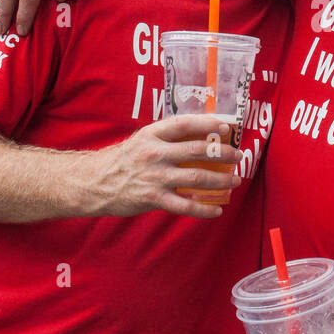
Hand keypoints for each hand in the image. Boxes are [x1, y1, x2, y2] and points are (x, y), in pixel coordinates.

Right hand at [87, 115, 240, 217]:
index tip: (227, 128)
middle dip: (223, 153)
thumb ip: (166, 137)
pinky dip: (204, 209)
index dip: (208, 124)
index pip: (185, 124)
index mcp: (152, 134)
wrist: (94, 183)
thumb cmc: (123, 160)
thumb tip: (199, 135)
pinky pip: (185, 205)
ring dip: (220, 180)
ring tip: (234, 181)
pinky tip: (216, 210)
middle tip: (238, 156)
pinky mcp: (153, 198)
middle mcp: (155, 153)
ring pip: (197, 176)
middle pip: (198, 150)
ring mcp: (155, 176)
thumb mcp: (142, 140)